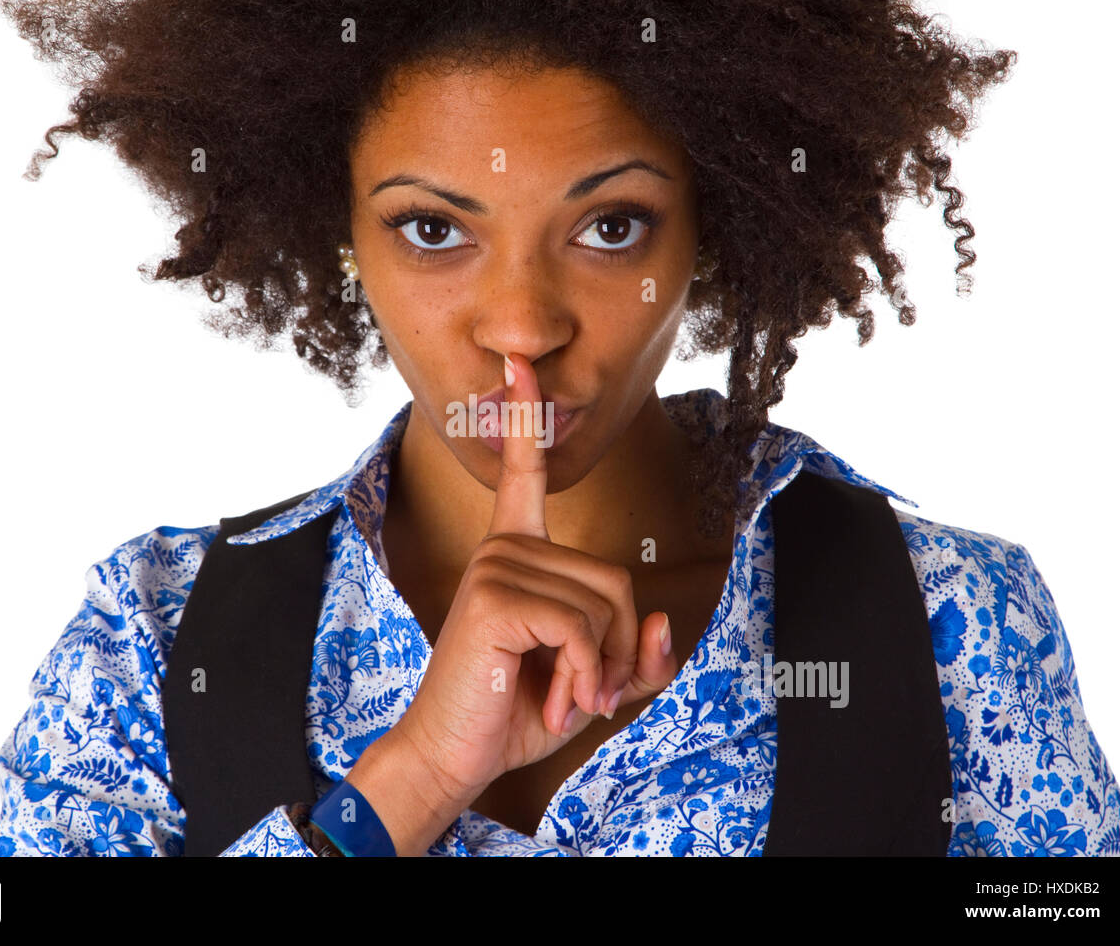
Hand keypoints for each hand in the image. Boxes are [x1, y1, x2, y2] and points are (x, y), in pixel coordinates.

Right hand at [394, 352, 677, 805]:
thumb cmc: (515, 711)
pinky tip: (557, 702)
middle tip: (590, 692)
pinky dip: (584, 676)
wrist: (454, 756)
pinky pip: (581, 628)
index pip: (524, 474)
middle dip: (619, 647)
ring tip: (568, 699)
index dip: (527, 419)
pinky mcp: (496, 596)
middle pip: (616, 577)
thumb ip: (633, 653)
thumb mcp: (591, 680)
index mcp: (516, 552)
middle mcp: (504, 548)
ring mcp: (496, 566)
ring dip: (601, 670)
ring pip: (605, 605)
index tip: (521, 364)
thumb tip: (665, 619)